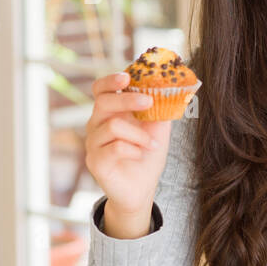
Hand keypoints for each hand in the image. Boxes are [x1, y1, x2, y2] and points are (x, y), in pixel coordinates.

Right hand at [84, 71, 173, 218]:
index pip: (101, 90)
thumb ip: (161, 110)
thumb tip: (172, 90)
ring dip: (139, 134)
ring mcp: (94, 143)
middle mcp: (97, 124)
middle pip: (103, 102)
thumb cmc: (147, 156)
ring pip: (113, 126)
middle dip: (127, 100)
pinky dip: (134, 150)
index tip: (127, 77)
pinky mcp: (95, 161)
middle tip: (149, 101)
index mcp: (110, 112)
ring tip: (153, 144)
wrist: (141, 188)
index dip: (110, 81)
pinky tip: (140, 155)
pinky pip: (115, 148)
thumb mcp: (158, 130)